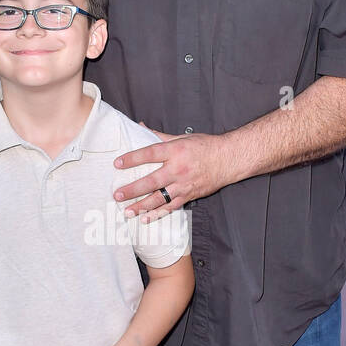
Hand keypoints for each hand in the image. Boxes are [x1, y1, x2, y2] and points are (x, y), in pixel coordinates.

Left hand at [112, 131, 232, 221]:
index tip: (117, 163)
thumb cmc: (205, 146)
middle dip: (133, 190)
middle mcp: (178, 169)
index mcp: (175, 151)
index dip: (132, 159)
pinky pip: (171, 207)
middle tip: (117, 195)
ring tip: (127, 212)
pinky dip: (158, 214)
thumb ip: (159, 135)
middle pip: (151, 181)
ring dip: (142, 206)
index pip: (149, 154)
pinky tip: (146, 219)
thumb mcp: (182, 137)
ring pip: (160, 198)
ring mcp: (184, 185)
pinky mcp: (189, 196)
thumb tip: (140, 126)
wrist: (228, 160)